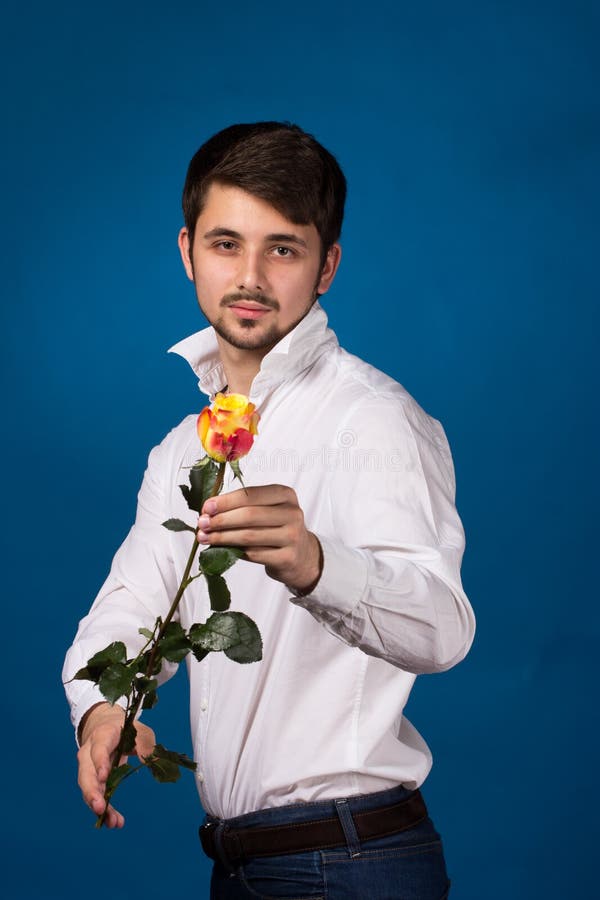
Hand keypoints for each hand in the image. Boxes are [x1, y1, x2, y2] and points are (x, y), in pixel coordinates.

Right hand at [77, 703, 155, 827]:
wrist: (106, 728)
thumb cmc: (125, 730)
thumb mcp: (140, 730)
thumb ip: (145, 743)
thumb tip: (150, 760)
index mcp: (102, 736)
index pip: (98, 749)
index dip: (100, 763)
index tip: (103, 777)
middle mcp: (89, 753)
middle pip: (86, 773)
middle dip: (91, 792)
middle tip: (99, 808)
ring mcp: (88, 768)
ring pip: (89, 789)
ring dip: (99, 807)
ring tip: (112, 822)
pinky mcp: (92, 781)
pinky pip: (95, 796)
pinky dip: (104, 810)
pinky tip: (114, 821)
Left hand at [197, 484, 322, 593]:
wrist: (302, 556)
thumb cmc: (277, 529)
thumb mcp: (267, 511)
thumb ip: (243, 507)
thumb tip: (208, 512)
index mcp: (285, 495)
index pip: (250, 494)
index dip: (225, 501)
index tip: (206, 507)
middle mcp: (292, 513)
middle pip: (249, 515)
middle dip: (221, 520)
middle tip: (202, 524)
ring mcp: (292, 536)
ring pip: (249, 536)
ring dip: (222, 537)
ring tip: (205, 538)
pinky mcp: (288, 557)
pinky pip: (254, 554)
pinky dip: (235, 552)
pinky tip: (222, 550)